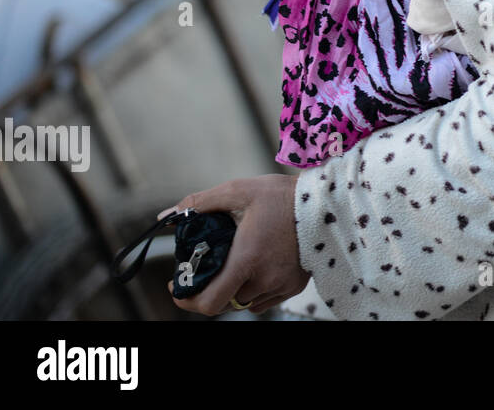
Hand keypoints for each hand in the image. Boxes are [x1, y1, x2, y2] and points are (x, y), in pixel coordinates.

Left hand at [160, 174, 309, 315]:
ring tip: (232, 264)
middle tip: (204, 270)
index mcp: (246, 259)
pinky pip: (264, 300)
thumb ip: (199, 203)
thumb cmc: (281, 196)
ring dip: (233, 289)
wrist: (327, 202)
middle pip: (224, 302)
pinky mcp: (295, 286)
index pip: (210, 302)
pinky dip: (253, 290)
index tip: (178, 287)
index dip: (187, 301)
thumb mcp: (237, 191)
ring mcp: (281, 285)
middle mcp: (264, 279)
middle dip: (208, 290)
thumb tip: (166, 217)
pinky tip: (255, 268)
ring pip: (244, 302)